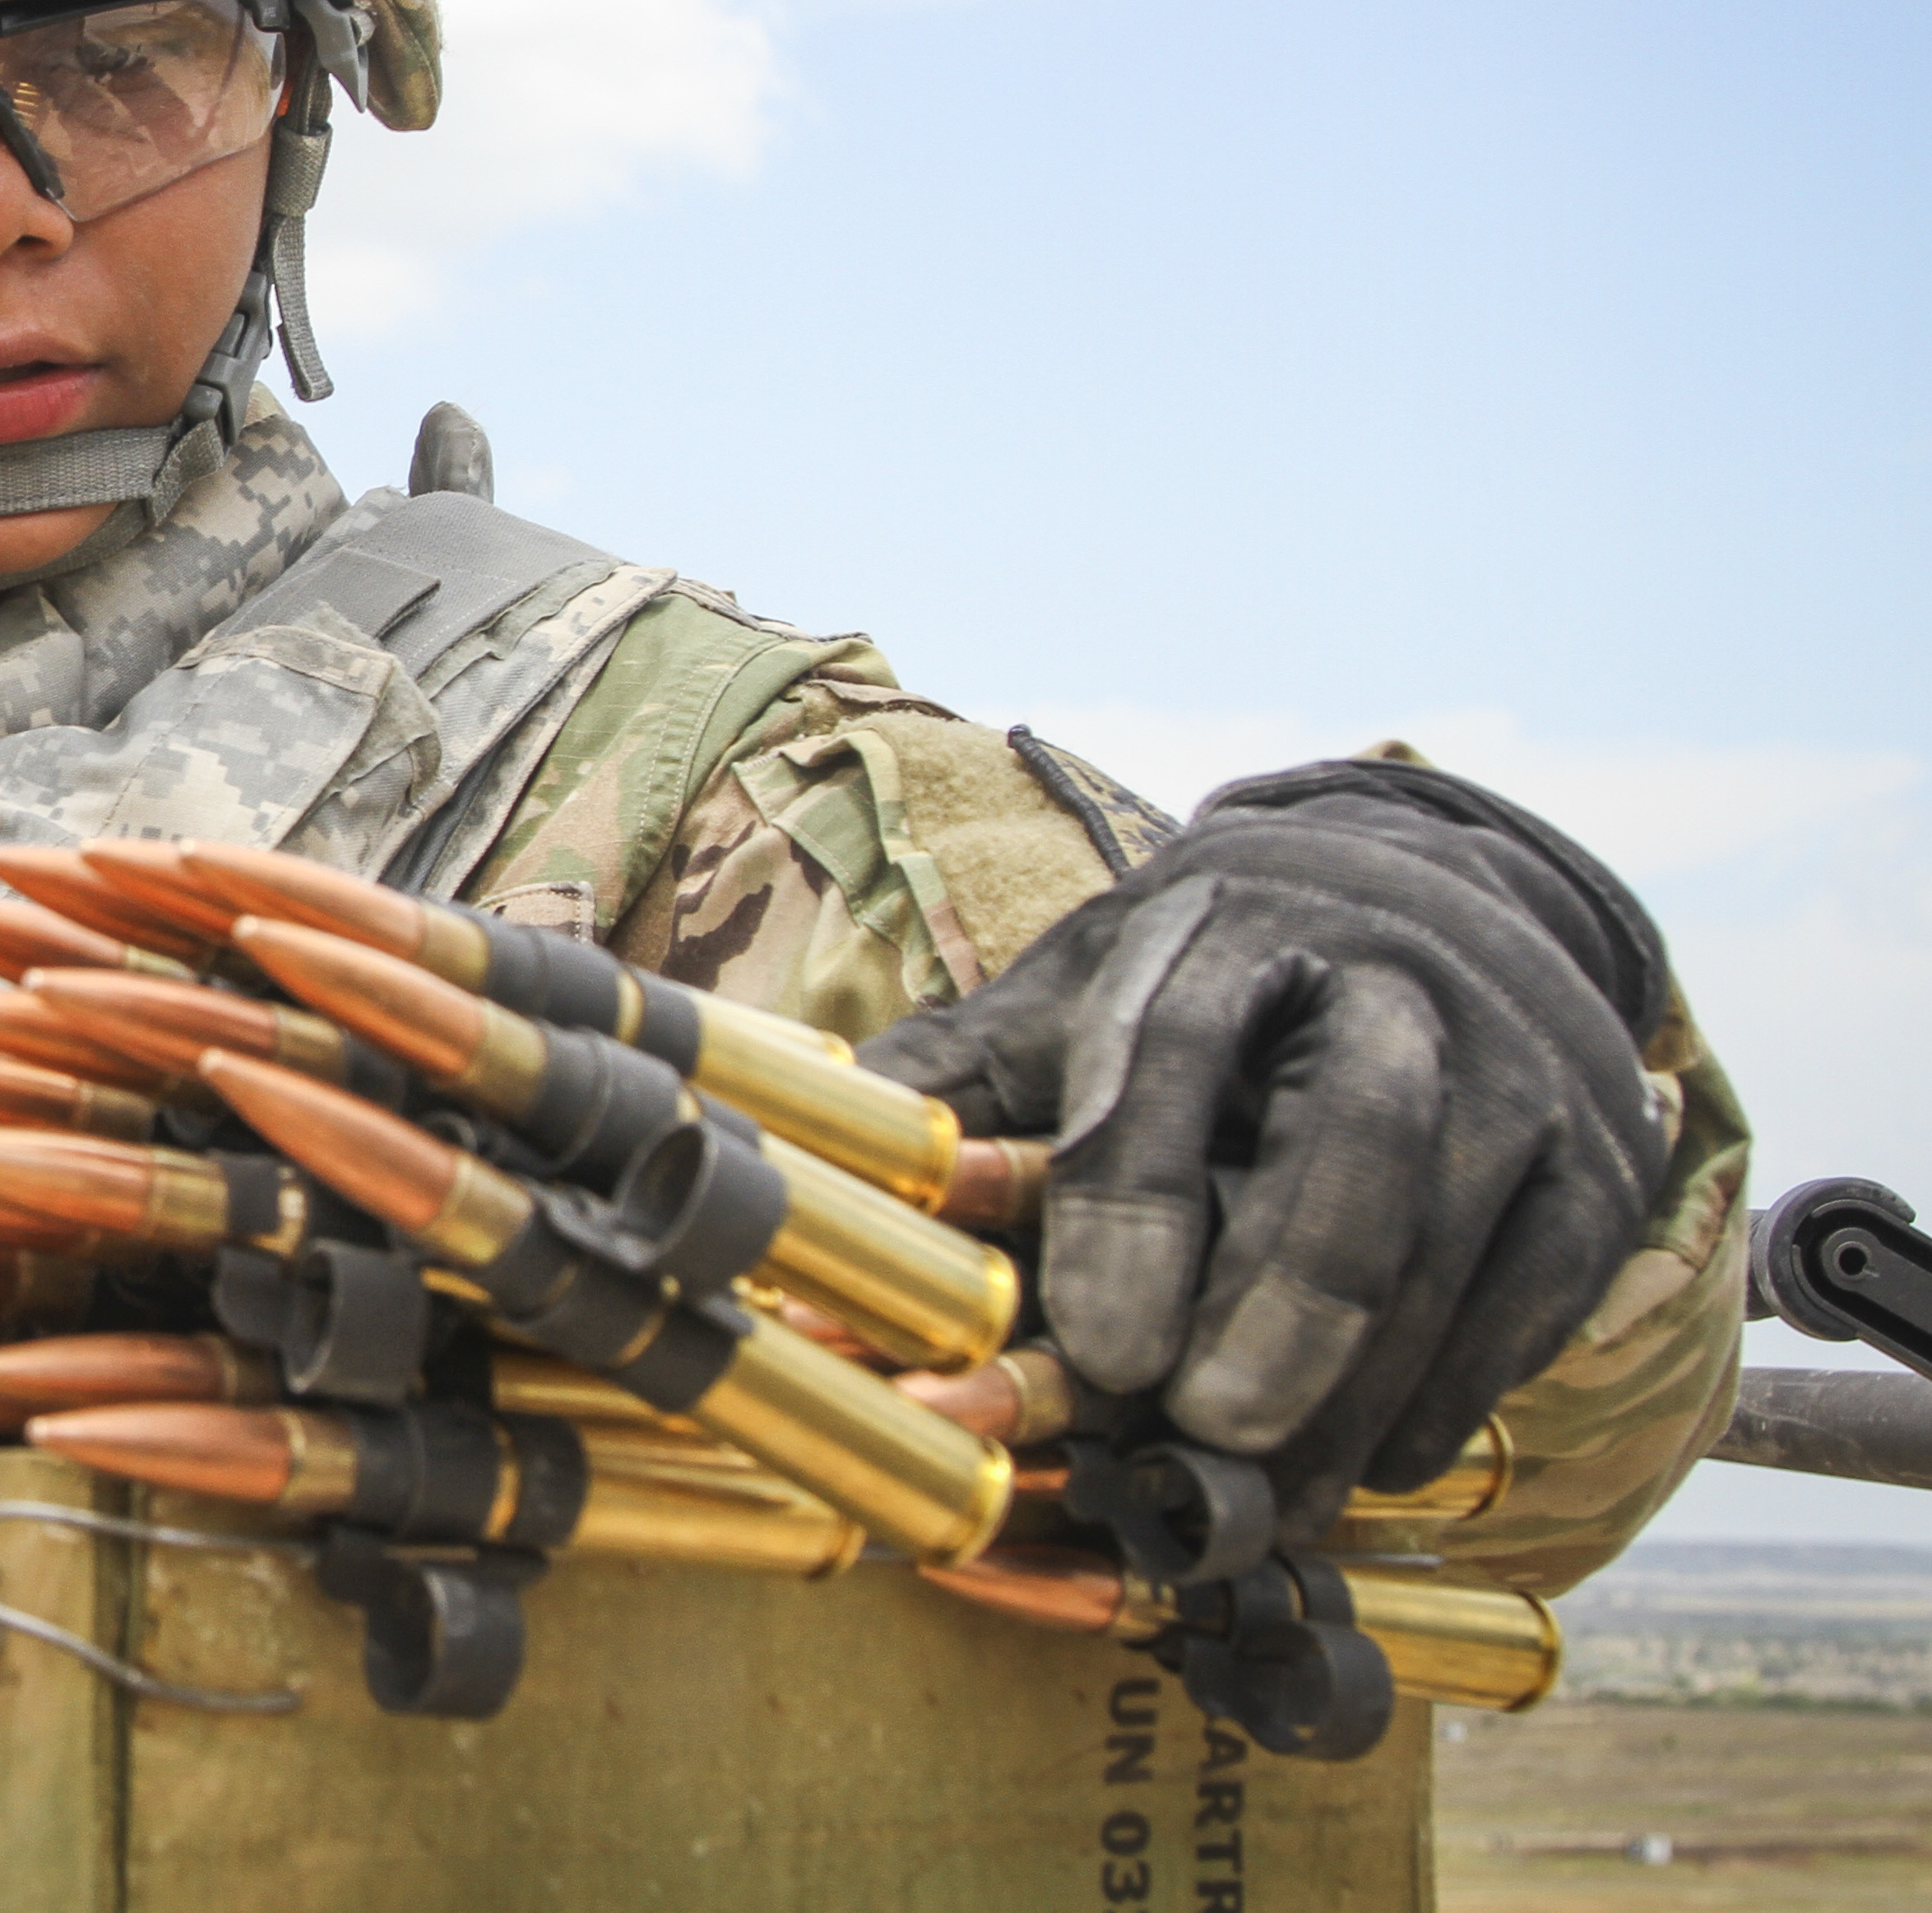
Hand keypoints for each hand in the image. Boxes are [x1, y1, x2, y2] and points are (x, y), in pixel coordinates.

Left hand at [858, 759, 1672, 1528]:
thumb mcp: (1069, 995)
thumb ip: (950, 1091)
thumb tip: (799, 1189)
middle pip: (1349, 1142)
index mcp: (1222, 932)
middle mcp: (1387, 986)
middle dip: (1277, 1300)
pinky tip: (1363, 1465)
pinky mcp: (1598, 1164)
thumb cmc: (1204, 976)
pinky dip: (1446, 1396)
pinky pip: (1533, 1302)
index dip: (1138, 1209)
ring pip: (1447, 1243)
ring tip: (1260, 1502)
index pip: (1175, 1059)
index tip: (1104, 1346)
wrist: (1419, 897)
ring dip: (1351, 1390)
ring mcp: (1516, 1070)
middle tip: (1199, 1428)